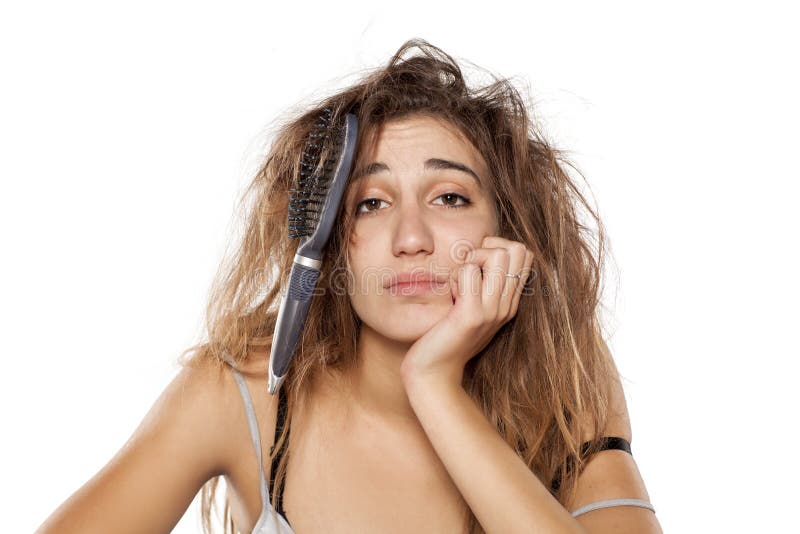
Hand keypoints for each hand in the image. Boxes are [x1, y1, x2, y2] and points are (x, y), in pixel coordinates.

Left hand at [400, 236, 533, 387]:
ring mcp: (491, 310)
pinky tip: (449, 295)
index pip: (525, 254)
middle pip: (517, 249)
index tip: (477, 264)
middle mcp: (506, 305)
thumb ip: (481, 287)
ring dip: (471, 260)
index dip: (500, 247)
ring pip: (496, 256)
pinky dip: (455, 275)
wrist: (435, 373)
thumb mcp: (472, 310)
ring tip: (458, 284)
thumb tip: (479, 255)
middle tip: (467, 268)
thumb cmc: (447, 338)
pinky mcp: (471, 314)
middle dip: (488, 247)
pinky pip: (469, 271)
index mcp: (509, 303)